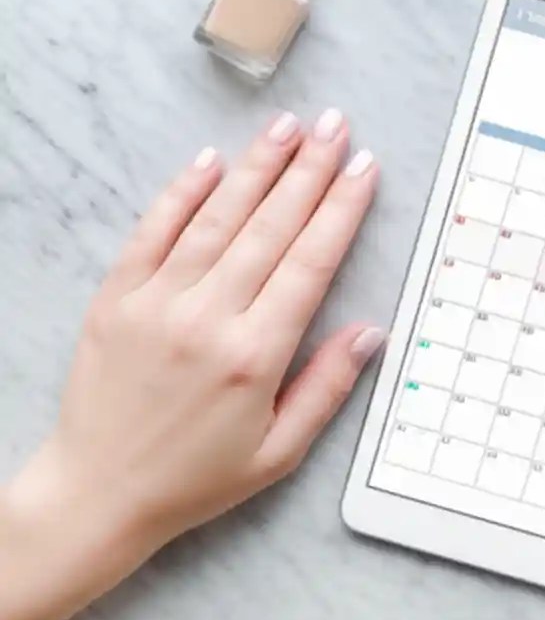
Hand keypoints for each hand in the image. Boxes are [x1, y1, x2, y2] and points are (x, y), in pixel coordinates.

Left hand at [1, 109, 380, 619]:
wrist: (98, 494)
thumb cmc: (196, 479)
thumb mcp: (279, 452)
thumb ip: (327, 386)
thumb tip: (371, 331)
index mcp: (255, 356)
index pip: (310, 263)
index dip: (341, 210)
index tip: (363, 168)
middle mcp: (207, 319)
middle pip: (270, 227)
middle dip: (309, 170)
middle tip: (335, 124)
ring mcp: (157, 304)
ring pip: (217, 219)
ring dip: (257, 168)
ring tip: (288, 127)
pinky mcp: (117, 300)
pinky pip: (153, 233)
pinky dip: (183, 194)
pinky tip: (211, 161)